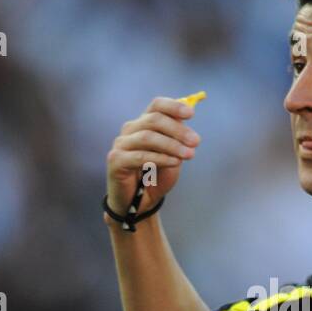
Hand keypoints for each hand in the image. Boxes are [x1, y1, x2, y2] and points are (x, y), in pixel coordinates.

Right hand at [105, 96, 200, 217]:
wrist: (140, 205)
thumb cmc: (156, 177)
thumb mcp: (173, 155)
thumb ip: (178, 138)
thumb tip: (187, 117)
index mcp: (144, 123)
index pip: (156, 106)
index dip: (173, 106)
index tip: (191, 114)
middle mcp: (130, 130)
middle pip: (154, 119)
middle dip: (178, 130)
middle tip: (196, 141)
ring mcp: (120, 144)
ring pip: (147, 137)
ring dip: (171, 145)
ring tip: (189, 155)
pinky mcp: (115, 160)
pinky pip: (140, 156)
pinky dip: (160, 158)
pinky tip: (174, 162)